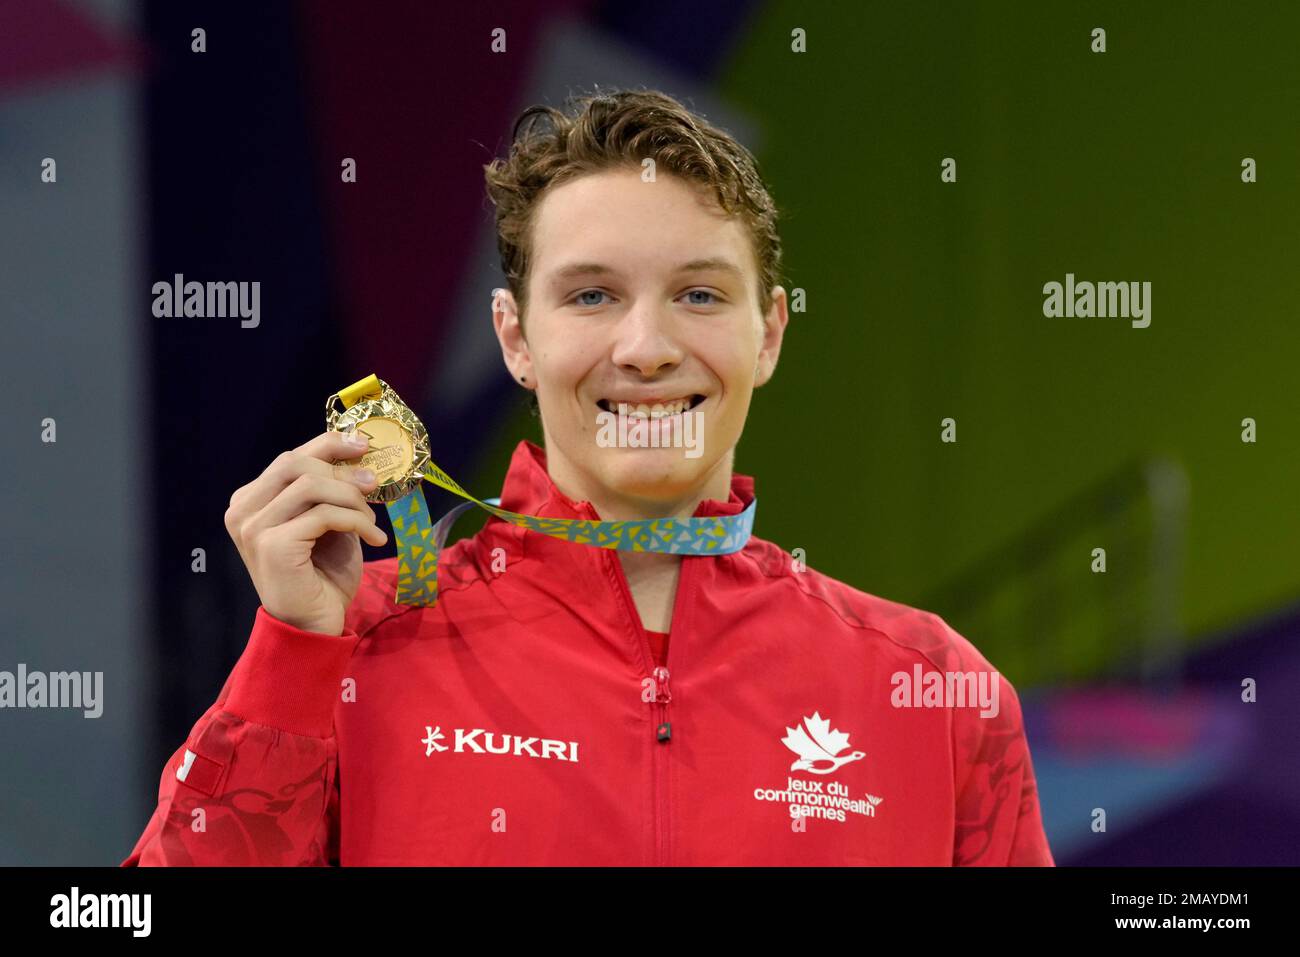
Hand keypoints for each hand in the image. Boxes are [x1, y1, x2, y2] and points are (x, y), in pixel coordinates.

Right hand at [225, 430, 387, 635]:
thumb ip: (330, 491)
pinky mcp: (273, 545)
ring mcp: (253, 528)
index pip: (290, 456)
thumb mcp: (328, 522)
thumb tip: (358, 454)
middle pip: (295, 463)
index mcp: (252, 500)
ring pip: (311, 485)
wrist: (314, 624)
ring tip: (371, 520)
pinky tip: (374, 539)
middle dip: (341, 470)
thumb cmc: (322, 574)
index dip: (328, 444)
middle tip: (374, 485)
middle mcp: (243, 510)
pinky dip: (357, 521)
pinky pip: (324, 515)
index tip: (363, 446)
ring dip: (351, 498)